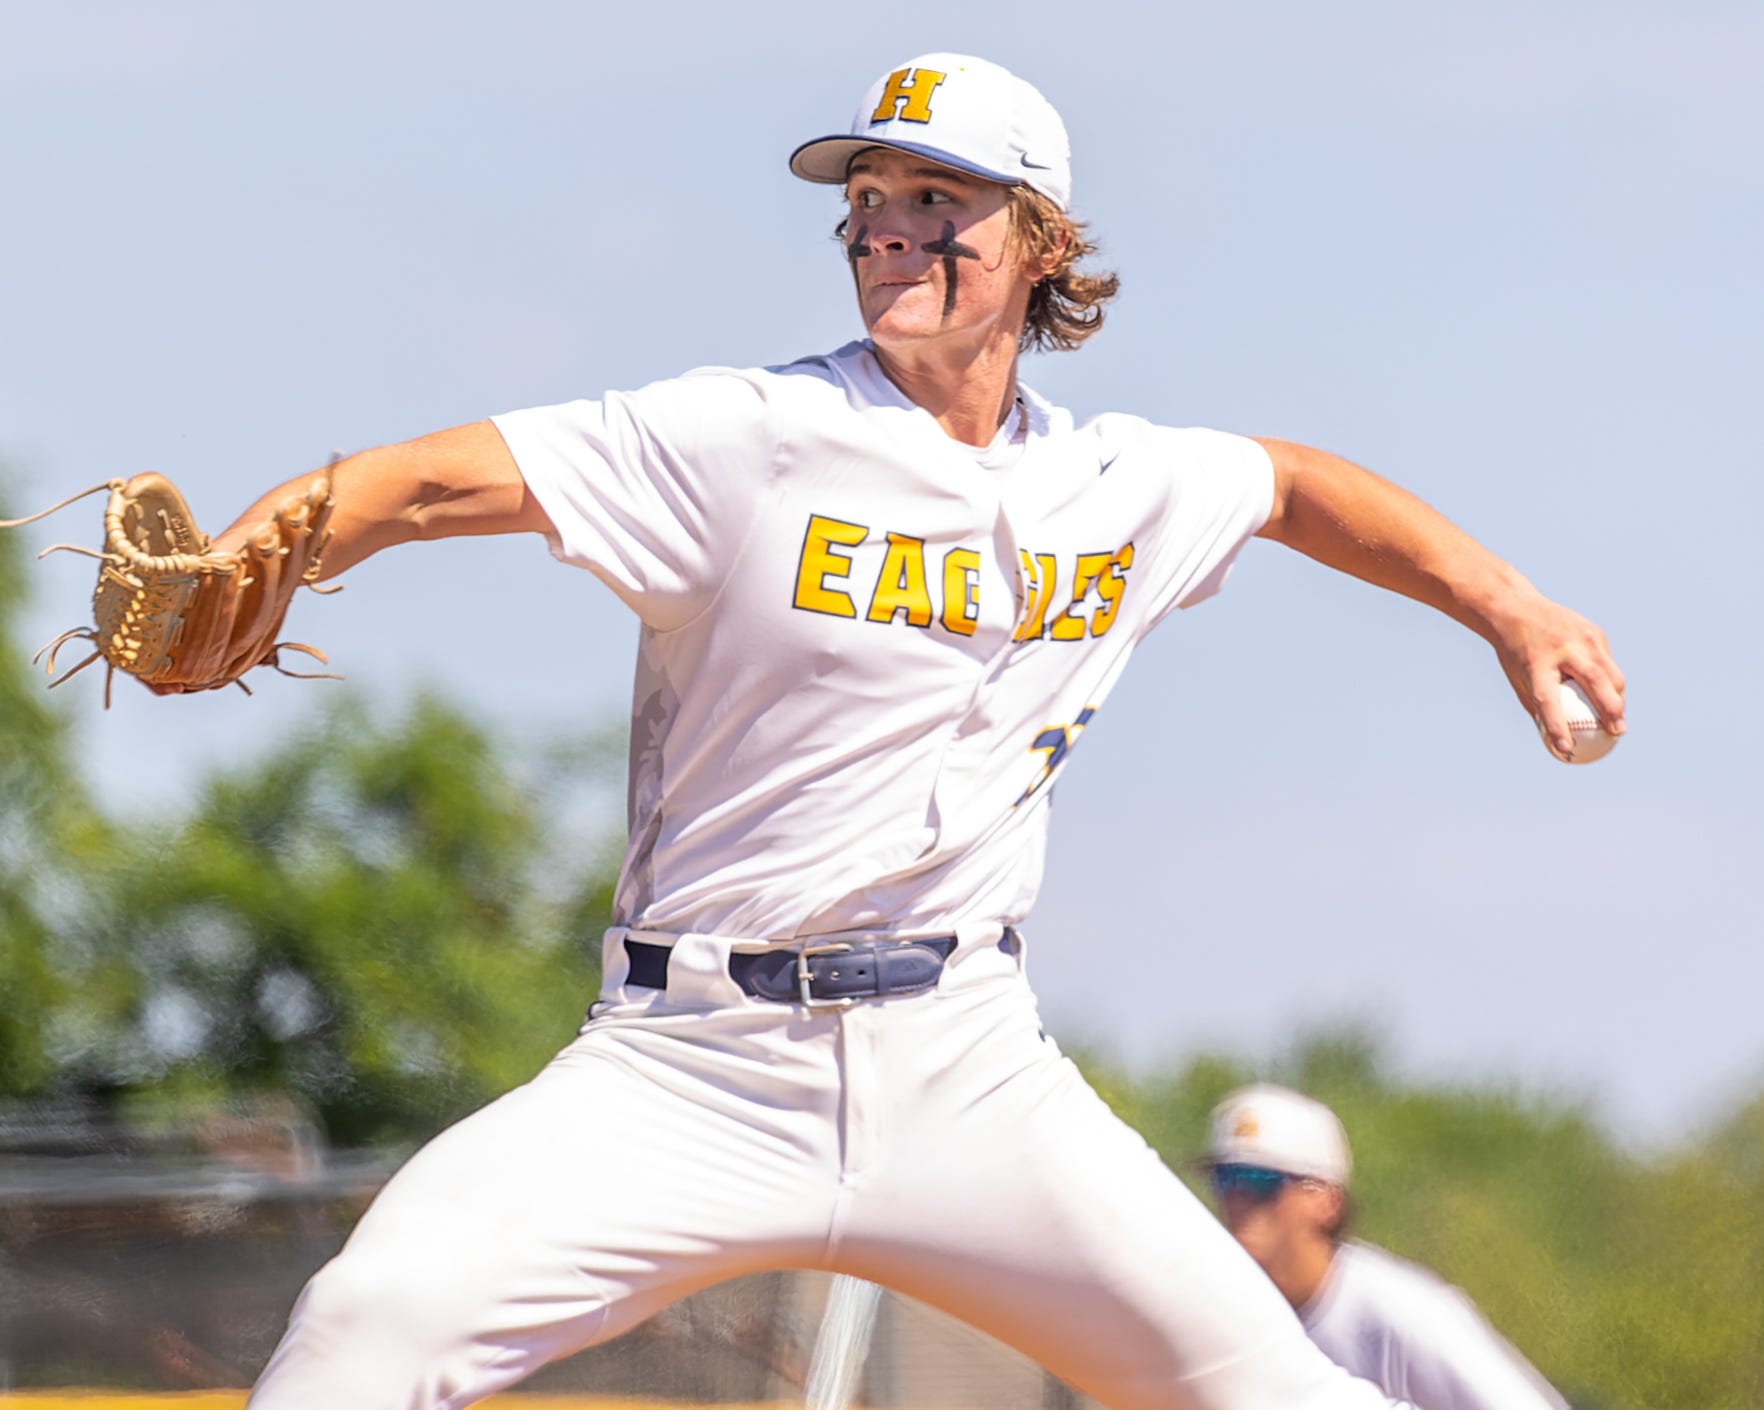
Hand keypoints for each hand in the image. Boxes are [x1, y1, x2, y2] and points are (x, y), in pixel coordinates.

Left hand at [1486, 589, 1625, 760]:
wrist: (1517, 609)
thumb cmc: (1516, 653)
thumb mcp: (1519, 679)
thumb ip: (1538, 707)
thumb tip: (1556, 741)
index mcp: (1537, 663)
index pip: (1549, 700)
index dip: (1558, 727)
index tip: (1566, 749)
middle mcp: (1563, 649)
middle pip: (1595, 682)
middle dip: (1611, 710)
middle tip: (1616, 732)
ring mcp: (1583, 637)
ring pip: (1610, 673)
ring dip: (1618, 699)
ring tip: (1618, 721)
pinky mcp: (1595, 632)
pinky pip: (1608, 663)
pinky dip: (1612, 682)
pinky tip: (1614, 698)